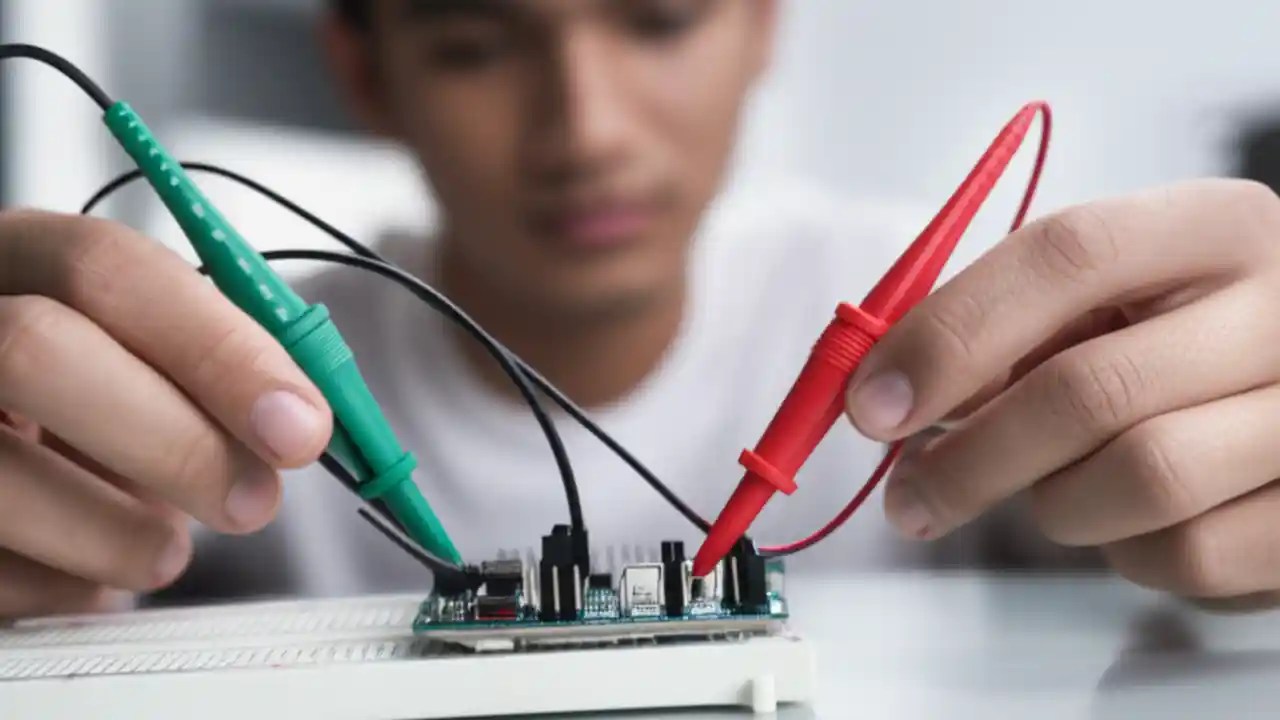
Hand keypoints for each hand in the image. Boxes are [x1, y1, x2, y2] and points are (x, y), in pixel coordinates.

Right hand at [0, 210, 330, 616]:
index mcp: (19, 256)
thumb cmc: (98, 398)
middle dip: (174, 442)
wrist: (7, 467)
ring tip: (163, 548)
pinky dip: (68, 583)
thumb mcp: (150, 360)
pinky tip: (85, 566)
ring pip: (4, 479)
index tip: (300, 427)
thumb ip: (214, 370)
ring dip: (120, 533)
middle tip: (255, 503)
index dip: (215, 348)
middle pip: (38, 351)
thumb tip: (299, 424)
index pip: (106, 268)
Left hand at [844, 178, 1279, 599]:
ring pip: (1141, 479)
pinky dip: (1125, 551)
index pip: (1067, 255)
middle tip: (908, 499)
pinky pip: (1188, 554)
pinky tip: (1125, 520)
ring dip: (1055, 504)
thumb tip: (886, 393)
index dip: (951, 333)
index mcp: (1214, 226)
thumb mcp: (1103, 305)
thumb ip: (1004, 330)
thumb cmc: (1170, 342)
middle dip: (971, 458)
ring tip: (1045, 490)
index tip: (872, 404)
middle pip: (1092, 389)